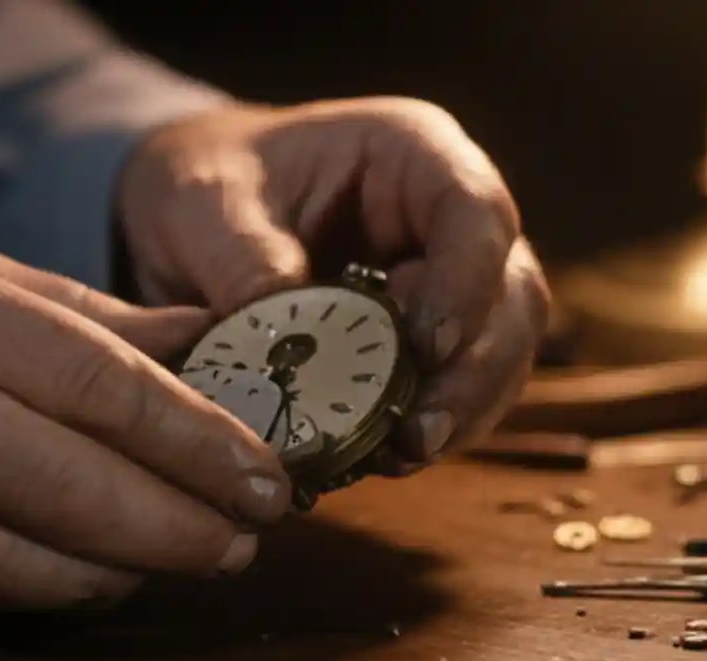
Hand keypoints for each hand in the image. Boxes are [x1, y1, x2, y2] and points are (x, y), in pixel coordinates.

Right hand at [0, 237, 290, 616]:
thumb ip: (89, 316)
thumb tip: (206, 342)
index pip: (101, 390)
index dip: (198, 441)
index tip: (265, 476)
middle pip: (74, 492)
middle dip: (179, 528)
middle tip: (247, 539)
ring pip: (23, 569)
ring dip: (122, 576)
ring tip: (183, 559)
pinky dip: (45, 598)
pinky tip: (92, 578)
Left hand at [120, 97, 551, 465]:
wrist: (196, 219)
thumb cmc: (209, 184)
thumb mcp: (205, 202)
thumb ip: (244, 257)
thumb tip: (291, 334)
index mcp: (412, 155)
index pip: (475, 212)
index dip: (468, 283)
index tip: (429, 347)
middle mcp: (449, 221)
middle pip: (510, 296)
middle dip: (473, 372)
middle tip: (417, 432)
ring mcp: (451, 286)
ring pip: (499, 355)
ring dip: (459, 413)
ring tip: (400, 457)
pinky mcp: (433, 348)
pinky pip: (458, 395)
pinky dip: (428, 431)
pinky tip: (384, 460)